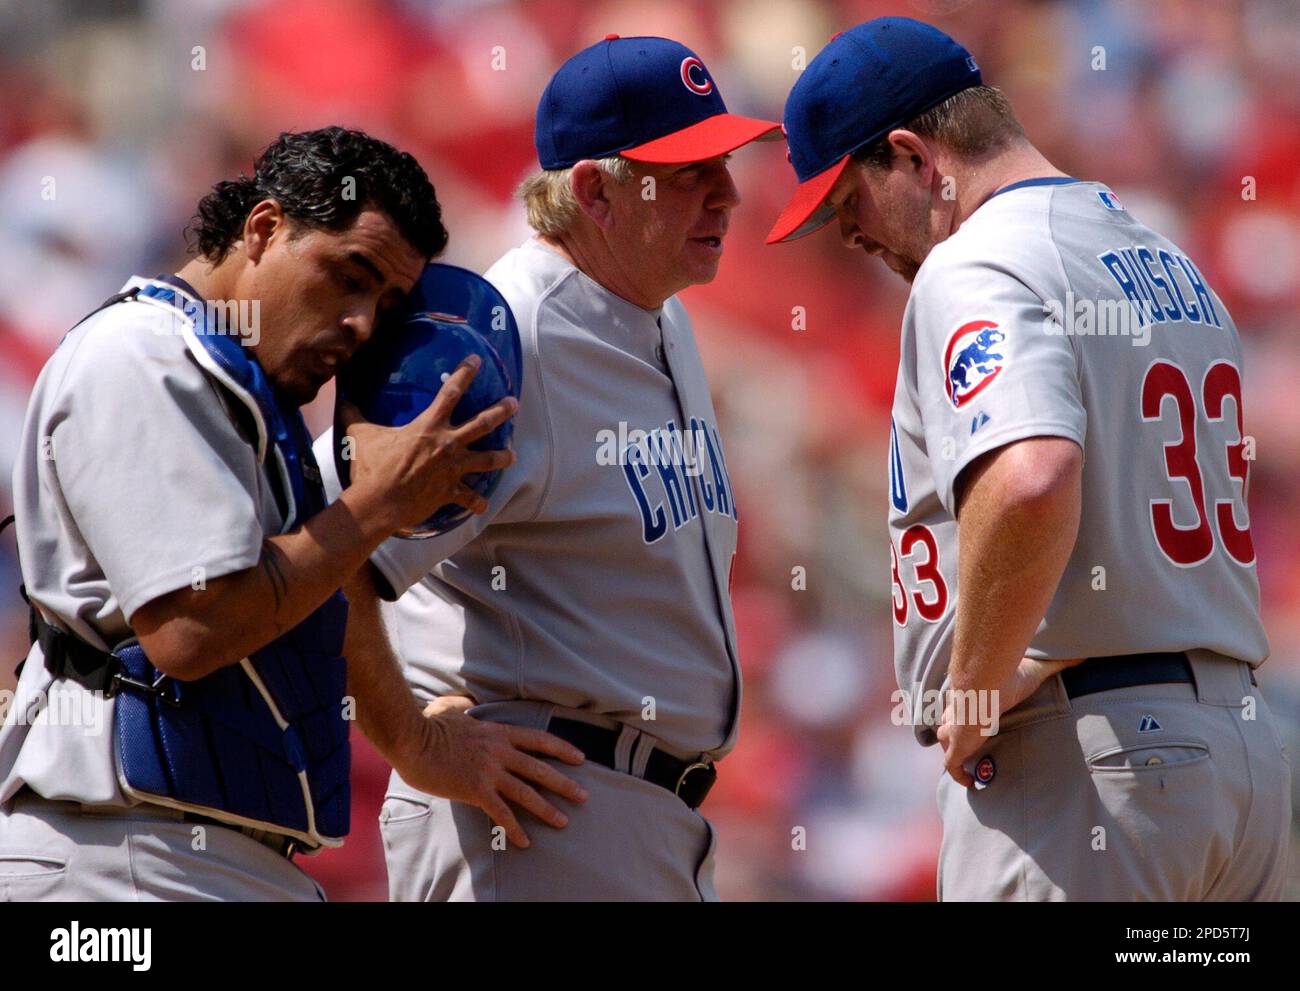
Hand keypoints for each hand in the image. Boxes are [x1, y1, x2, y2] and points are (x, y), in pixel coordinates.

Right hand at [338, 355, 517, 534]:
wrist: (378, 502)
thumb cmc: (370, 467)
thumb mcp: (359, 434)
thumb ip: (353, 413)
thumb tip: (339, 396)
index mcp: (428, 426)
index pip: (451, 391)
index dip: (465, 373)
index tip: (476, 359)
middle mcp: (447, 445)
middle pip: (483, 423)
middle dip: (501, 411)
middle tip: (514, 403)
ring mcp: (452, 469)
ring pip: (487, 460)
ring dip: (502, 457)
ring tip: (512, 454)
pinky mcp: (450, 492)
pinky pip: (469, 498)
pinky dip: (477, 502)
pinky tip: (484, 506)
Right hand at [400, 696, 587, 848]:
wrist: (412, 739)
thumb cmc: (429, 723)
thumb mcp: (454, 708)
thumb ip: (467, 706)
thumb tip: (468, 702)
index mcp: (498, 732)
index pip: (539, 739)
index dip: (562, 749)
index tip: (580, 758)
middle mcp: (499, 751)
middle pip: (540, 768)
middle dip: (565, 783)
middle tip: (584, 795)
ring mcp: (489, 771)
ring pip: (526, 792)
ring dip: (547, 808)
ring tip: (563, 821)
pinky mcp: (475, 790)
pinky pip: (501, 813)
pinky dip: (515, 828)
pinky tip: (525, 841)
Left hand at [939, 656, 1084, 787]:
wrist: (984, 685)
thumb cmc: (1007, 678)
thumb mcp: (1034, 669)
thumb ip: (1055, 663)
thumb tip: (1079, 657)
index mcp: (975, 694)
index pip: (965, 700)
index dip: (967, 709)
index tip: (977, 718)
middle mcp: (961, 710)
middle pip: (948, 718)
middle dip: (954, 727)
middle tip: (968, 740)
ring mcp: (955, 728)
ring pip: (944, 736)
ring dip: (951, 746)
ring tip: (965, 760)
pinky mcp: (955, 745)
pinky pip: (952, 765)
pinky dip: (958, 774)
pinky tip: (970, 783)